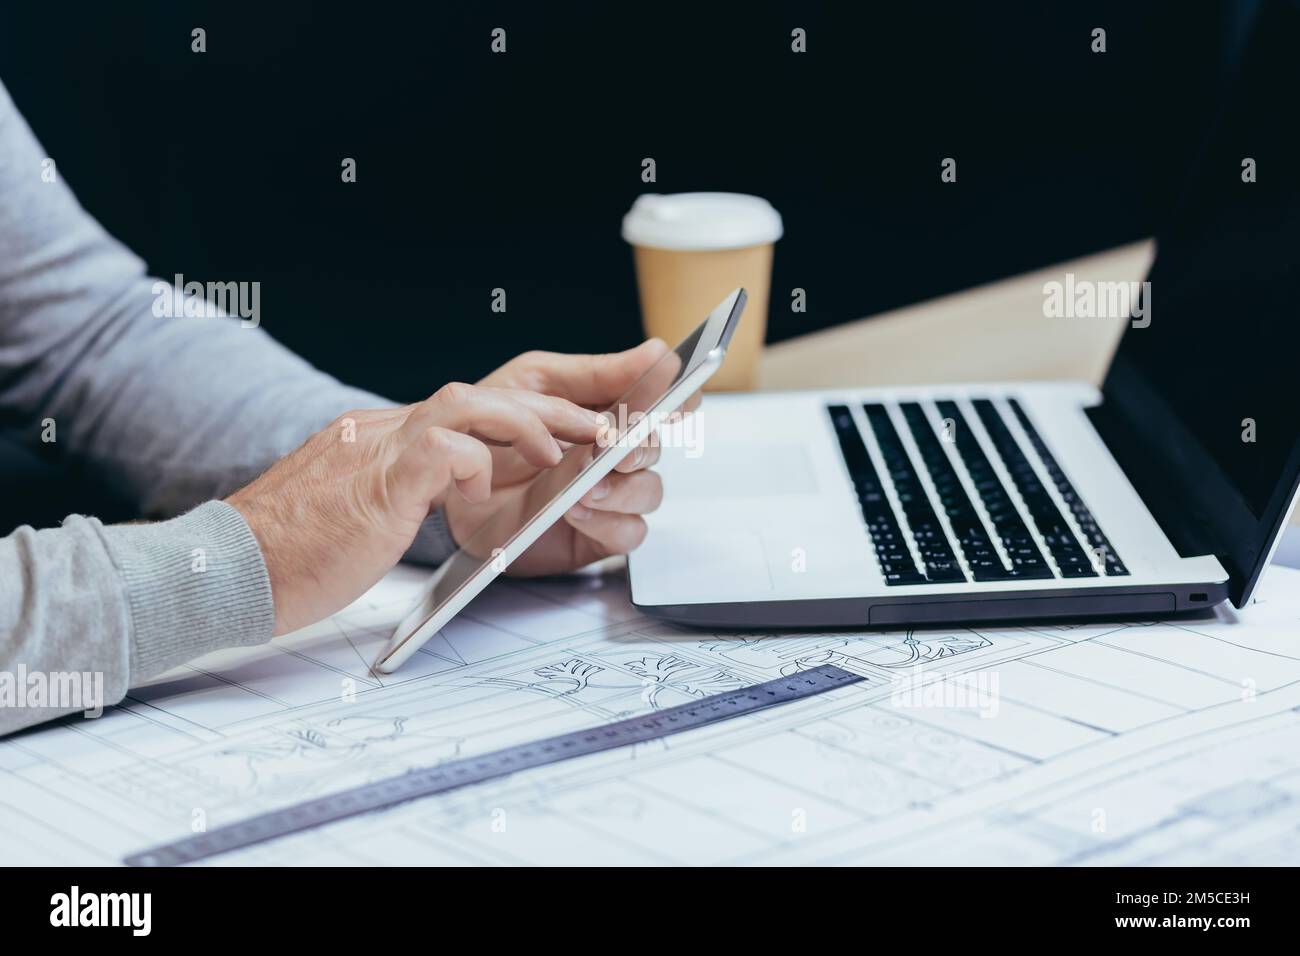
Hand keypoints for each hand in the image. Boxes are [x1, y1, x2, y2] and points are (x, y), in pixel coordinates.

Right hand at [228, 384, 607, 634]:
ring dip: (529, 424)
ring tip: (564, 452)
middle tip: (598, 429)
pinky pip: (442, 450)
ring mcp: (378, 449)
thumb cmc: (292, 552)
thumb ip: (402, 486)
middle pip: (482, 393)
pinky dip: (475, 464)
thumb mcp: (359, 509)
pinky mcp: (375, 482)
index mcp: (385, 438)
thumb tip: (451, 485)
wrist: (224, 570)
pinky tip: (482, 493)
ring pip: (469, 402)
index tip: (571, 430)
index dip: (526, 412)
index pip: (469, 406)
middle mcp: (384, 431)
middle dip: (550, 408)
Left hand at [444, 339, 691, 574]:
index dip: (678, 399)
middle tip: (616, 448)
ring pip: (650, 491)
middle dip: (641, 447)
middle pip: (656, 449)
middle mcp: (615, 453)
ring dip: (624, 488)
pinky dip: (610, 522)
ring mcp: (609, 495)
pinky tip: (578, 510)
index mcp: (608, 412)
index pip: (662, 404)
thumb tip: (657, 352)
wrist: (451, 481)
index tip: (677, 398)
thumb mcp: (537, 382)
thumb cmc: (493, 428)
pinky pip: (629, 532)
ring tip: (585, 485)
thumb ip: (599, 372)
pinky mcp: (596, 535)